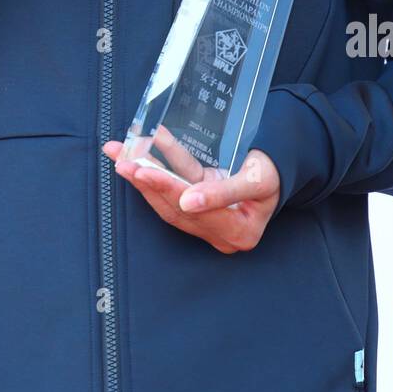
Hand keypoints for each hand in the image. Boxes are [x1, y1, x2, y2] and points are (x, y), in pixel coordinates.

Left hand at [102, 132, 280, 253]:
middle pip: (175, 208)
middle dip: (147, 183)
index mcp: (238, 232)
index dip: (170, 190)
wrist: (273, 173)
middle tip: (124, 162)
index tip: (146, 173)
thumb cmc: (270, 174)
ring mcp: (204, 224)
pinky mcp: (194, 210)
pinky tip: (129, 160)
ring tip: (118, 157)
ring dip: (141, 178)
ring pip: (166, 202)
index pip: (197, 210)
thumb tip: (188, 202)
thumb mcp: (257, 180)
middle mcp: (218, 234)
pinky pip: (167, 194)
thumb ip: (225, 192)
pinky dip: (148, 176)